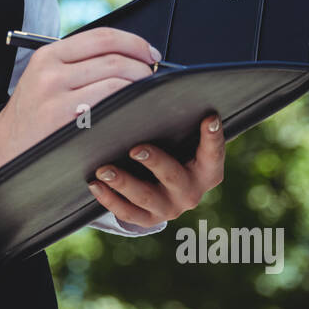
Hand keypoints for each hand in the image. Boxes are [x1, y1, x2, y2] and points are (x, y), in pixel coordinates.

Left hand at [88, 114, 225, 228]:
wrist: (167, 191)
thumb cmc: (175, 152)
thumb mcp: (182, 140)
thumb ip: (175, 121)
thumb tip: (141, 89)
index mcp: (207, 172)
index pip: (213, 153)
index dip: (212, 137)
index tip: (209, 118)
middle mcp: (191, 193)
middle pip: (173, 176)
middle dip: (154, 162)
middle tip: (135, 149)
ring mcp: (170, 209)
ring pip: (145, 197)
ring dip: (123, 183)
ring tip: (104, 170)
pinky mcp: (149, 219)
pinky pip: (127, 213)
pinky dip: (109, 199)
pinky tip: (96, 185)